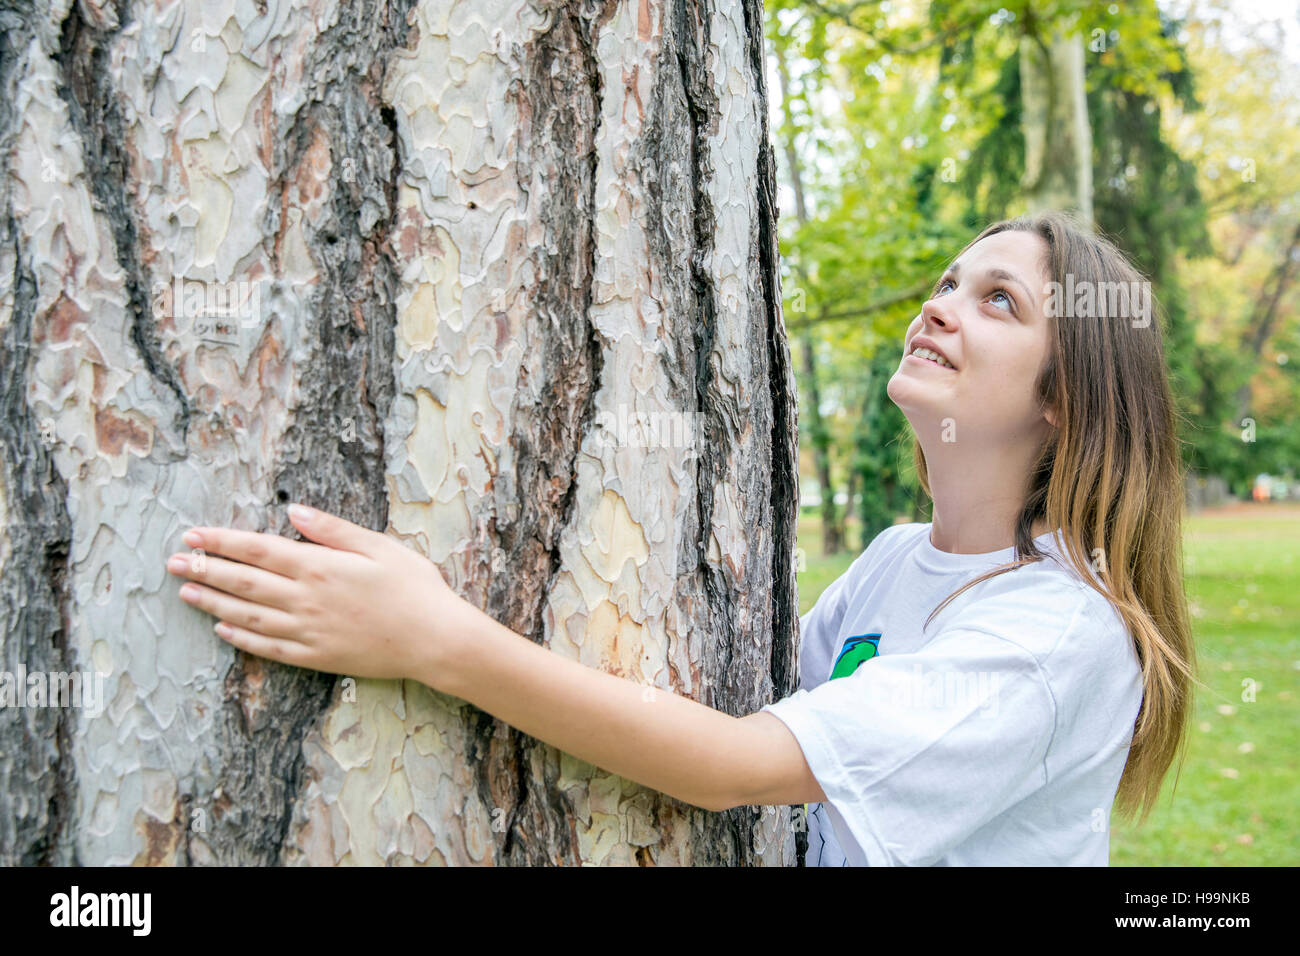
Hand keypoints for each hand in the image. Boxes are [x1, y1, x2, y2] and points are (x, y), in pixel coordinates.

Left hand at [165, 503, 478, 686]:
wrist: (434, 640)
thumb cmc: (414, 587)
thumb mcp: (379, 546)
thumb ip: (332, 529)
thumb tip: (293, 511)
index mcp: (320, 566)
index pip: (257, 549)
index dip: (220, 542)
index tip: (192, 535)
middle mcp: (305, 599)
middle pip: (243, 581)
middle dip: (204, 569)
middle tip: (172, 562)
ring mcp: (307, 631)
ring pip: (247, 615)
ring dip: (212, 602)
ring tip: (185, 592)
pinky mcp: (315, 656)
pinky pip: (268, 647)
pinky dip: (241, 637)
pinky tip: (222, 628)